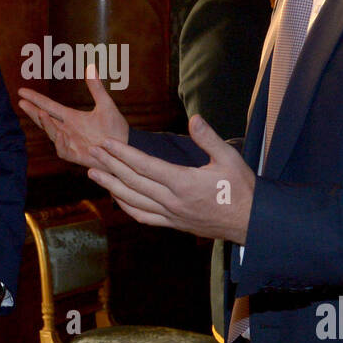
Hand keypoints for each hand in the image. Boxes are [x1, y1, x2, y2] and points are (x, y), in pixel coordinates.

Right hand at [18, 65, 128, 169]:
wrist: (126, 147)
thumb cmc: (115, 128)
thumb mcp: (106, 105)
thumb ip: (97, 88)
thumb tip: (91, 67)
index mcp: (71, 117)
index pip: (49, 106)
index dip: (36, 99)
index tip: (22, 92)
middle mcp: (67, 130)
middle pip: (44, 120)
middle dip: (32, 112)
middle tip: (21, 103)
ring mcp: (70, 143)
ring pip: (52, 134)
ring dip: (46, 125)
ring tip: (41, 113)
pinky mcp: (77, 156)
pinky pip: (63, 151)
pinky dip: (61, 143)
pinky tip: (60, 134)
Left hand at [87, 115, 254, 244]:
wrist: (251, 223)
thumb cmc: (242, 189)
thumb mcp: (230, 159)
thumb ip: (209, 139)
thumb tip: (194, 118)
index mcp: (184, 183)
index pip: (145, 166)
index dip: (122, 154)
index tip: (106, 143)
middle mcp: (173, 201)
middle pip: (133, 182)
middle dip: (110, 166)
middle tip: (92, 152)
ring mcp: (171, 215)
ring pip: (133, 201)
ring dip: (112, 186)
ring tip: (94, 173)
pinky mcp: (174, 224)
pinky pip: (144, 217)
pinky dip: (127, 207)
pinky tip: (117, 199)